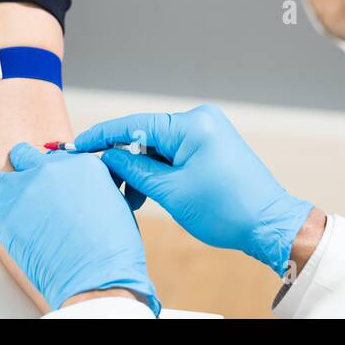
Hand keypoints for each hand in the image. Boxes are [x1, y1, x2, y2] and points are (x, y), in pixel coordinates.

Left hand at [0, 142, 159, 314]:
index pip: (52, 152)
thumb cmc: (110, 247)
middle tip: (29, 187)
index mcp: (78, 163)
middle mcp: (48, 169)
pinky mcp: (4, 214)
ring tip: (17, 210)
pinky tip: (13, 228)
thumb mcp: (112, 200)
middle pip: (22, 155)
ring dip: (6, 192)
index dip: (49, 167)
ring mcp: (23, 190)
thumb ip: (87, 184)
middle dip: (24, 168)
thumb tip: (75, 188)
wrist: (95, 275)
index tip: (48, 179)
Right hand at [73, 105, 313, 275]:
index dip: (102, 136)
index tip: (76, 146)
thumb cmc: (225, 209)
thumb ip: (135, 168)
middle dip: (124, 161)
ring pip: (158, 147)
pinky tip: (148, 192)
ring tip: (132, 199)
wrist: (268, 224)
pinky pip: (174, 153)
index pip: (134, 124)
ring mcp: (207, 132)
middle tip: (109, 187)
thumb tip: (108, 156)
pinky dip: (159, 171)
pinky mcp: (210, 146)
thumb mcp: (170, 191)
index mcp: (191, 124)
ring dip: (141, 171)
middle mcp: (199, 120)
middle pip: (145, 135)